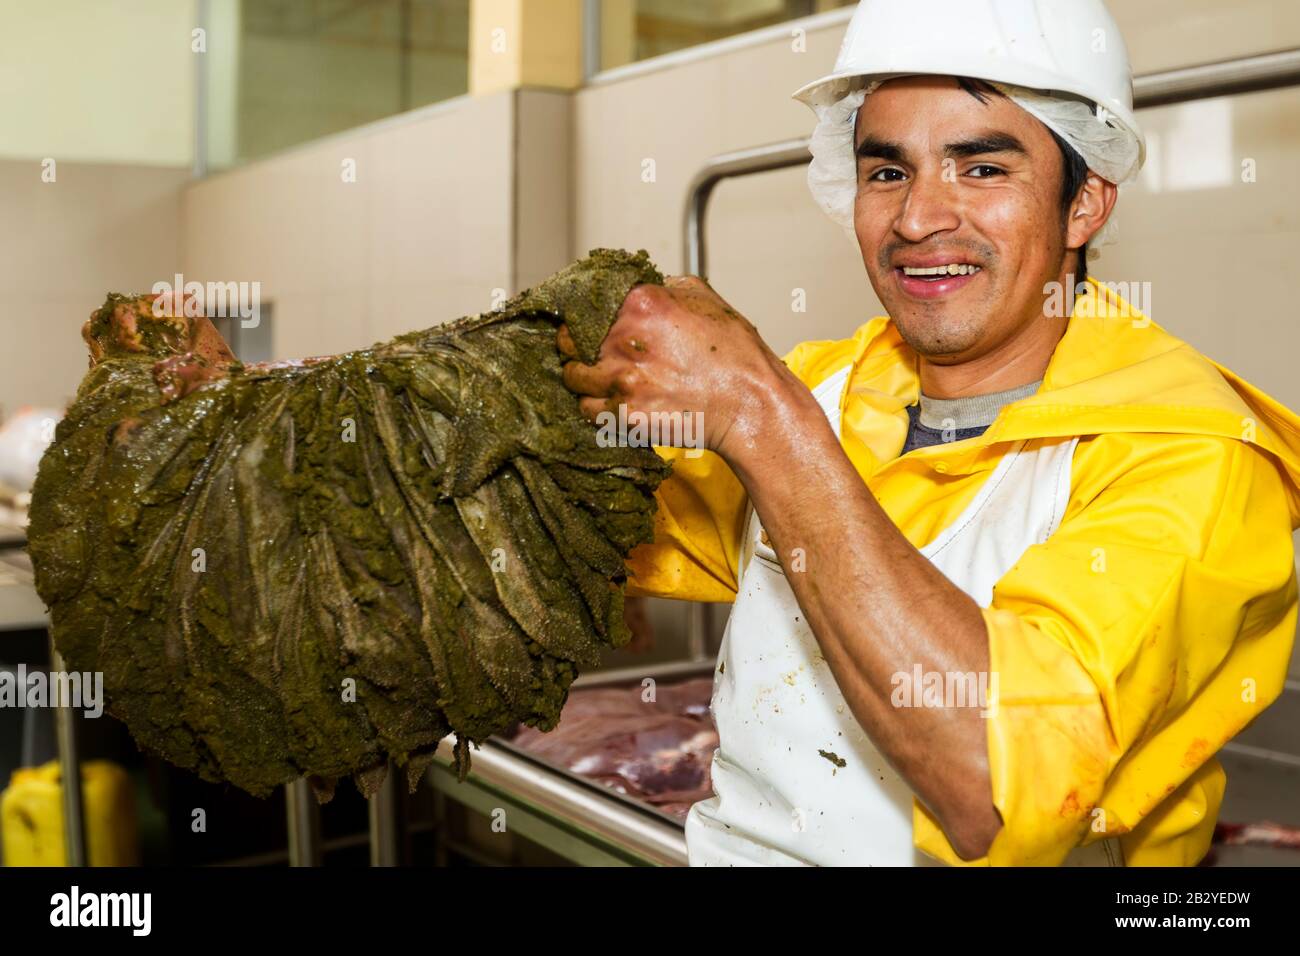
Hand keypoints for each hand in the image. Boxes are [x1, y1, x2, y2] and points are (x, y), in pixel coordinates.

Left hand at [556, 275, 799, 463]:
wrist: (750, 405)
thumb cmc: (736, 357)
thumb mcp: (706, 300)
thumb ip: (666, 288)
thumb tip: (646, 286)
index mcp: (641, 304)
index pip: (586, 303)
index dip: (584, 316)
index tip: (586, 325)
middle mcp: (624, 339)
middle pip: (570, 341)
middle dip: (577, 347)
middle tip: (591, 355)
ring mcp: (621, 379)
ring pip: (574, 378)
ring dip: (585, 380)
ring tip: (607, 381)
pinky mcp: (623, 414)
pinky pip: (588, 410)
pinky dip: (596, 408)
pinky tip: (616, 403)